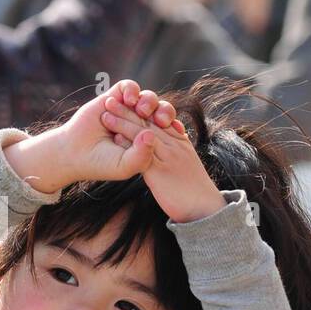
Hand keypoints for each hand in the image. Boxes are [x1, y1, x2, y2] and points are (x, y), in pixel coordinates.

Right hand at [3, 79, 223, 226]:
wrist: (67, 155)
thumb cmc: (97, 165)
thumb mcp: (123, 166)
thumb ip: (140, 156)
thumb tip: (153, 139)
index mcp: (147, 142)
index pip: (168, 131)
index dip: (174, 127)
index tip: (176, 128)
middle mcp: (139, 124)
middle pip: (161, 111)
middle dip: (163, 111)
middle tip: (164, 115)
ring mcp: (125, 111)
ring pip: (146, 98)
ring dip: (147, 99)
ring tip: (145, 106)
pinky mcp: (110, 98)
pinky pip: (127, 88)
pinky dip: (130, 89)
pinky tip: (129, 96)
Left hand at [96, 81, 226, 222]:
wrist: (205, 209)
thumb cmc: (194, 192)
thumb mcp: (185, 167)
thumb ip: (173, 156)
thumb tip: (162, 151)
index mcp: (180, 143)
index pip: (160, 119)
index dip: (142, 110)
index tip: (128, 102)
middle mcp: (174, 145)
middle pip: (148, 121)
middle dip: (128, 109)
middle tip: (110, 100)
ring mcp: (168, 156)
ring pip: (143, 132)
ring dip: (123, 120)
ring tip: (105, 111)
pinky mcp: (160, 170)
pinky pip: (142, 151)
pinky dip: (128, 141)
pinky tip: (114, 136)